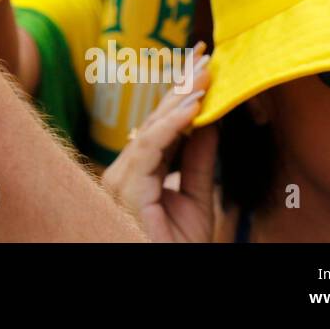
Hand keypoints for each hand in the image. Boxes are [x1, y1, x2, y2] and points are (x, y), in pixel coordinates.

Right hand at [102, 42, 217, 242]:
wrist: (167, 273)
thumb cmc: (176, 248)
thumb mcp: (197, 198)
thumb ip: (198, 161)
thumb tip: (208, 121)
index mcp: (139, 171)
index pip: (162, 124)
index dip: (183, 93)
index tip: (203, 65)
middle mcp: (125, 169)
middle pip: (155, 119)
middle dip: (182, 85)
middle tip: (204, 55)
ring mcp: (121, 178)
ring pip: (152, 128)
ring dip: (181, 98)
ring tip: (205, 74)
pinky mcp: (127, 189)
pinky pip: (150, 148)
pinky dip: (172, 125)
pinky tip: (193, 107)